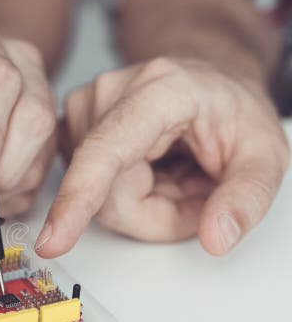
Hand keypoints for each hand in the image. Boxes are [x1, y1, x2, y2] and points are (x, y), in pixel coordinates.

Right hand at [37, 57, 289, 256]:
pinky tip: (147, 168)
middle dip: (158, 211)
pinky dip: (123, 193)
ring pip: (99, 199)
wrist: (208, 83)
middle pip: (110, 196)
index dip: (79, 198)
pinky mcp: (70, 127)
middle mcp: (109, 92)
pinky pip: (90, 190)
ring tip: (174, 170)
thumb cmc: (230, 110)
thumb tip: (217, 236)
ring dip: (143, 202)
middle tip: (196, 187)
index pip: (106, 152)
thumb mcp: (266, 154)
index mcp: (159, 90)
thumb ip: (246, 198)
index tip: (55, 238)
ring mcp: (83, 108)